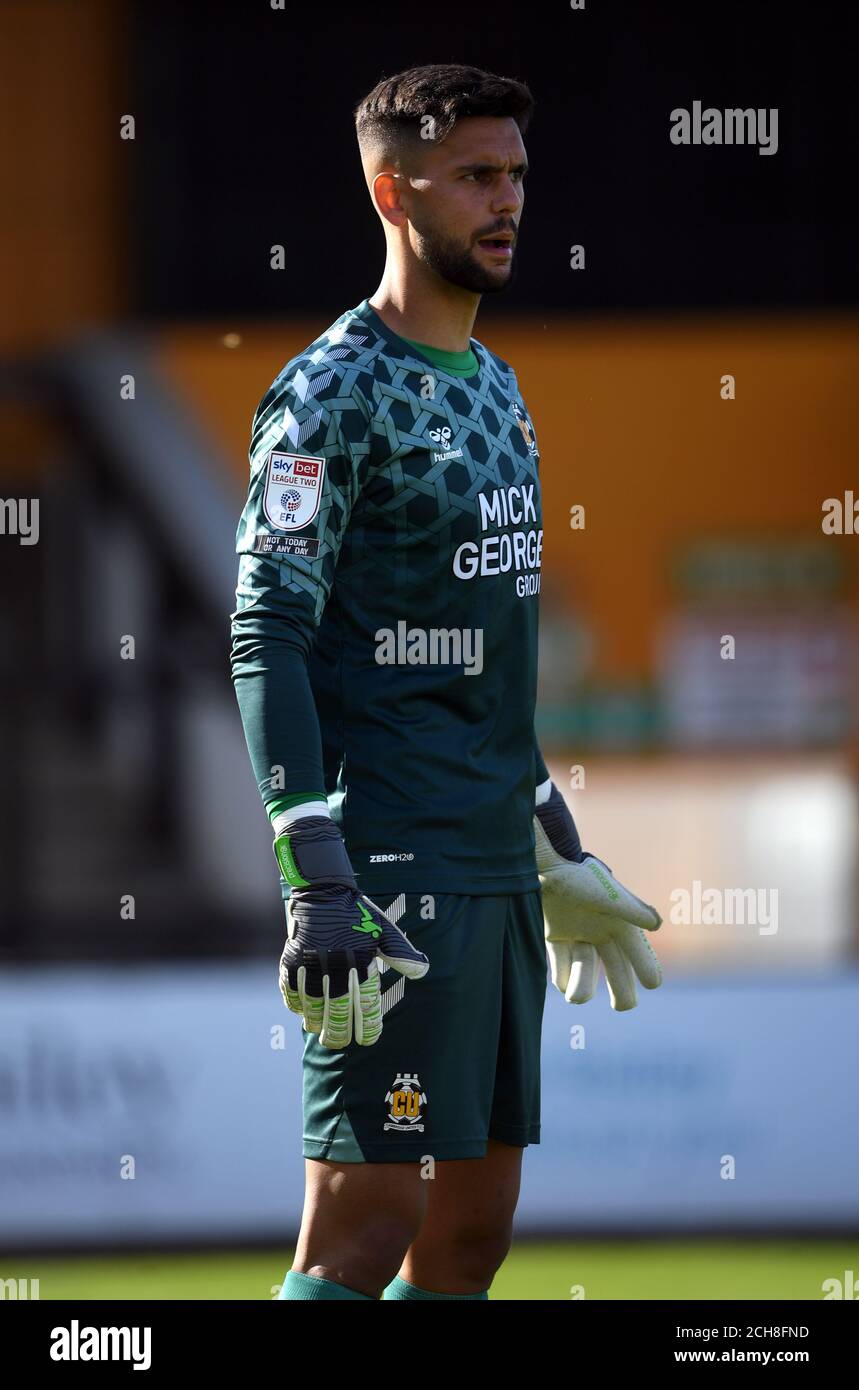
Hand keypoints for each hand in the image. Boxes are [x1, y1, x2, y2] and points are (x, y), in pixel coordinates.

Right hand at [274, 817, 427, 1047]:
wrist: (322, 890)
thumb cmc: (357, 914)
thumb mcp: (383, 930)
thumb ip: (401, 953)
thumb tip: (423, 972)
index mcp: (362, 958)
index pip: (366, 1003)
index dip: (368, 1026)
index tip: (368, 1040)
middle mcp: (337, 962)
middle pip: (337, 1010)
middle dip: (339, 1033)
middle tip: (341, 1043)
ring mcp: (312, 961)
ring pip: (313, 1005)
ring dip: (316, 1022)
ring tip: (321, 1032)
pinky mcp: (291, 958)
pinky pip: (292, 991)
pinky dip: (296, 1005)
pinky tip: (302, 1012)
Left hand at [535, 784, 661, 1010]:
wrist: (543, 864)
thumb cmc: (578, 878)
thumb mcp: (607, 894)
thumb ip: (631, 910)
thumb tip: (657, 924)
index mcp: (617, 919)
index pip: (637, 948)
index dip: (647, 965)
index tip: (654, 984)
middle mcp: (599, 928)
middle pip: (615, 966)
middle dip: (622, 988)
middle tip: (625, 1006)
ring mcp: (576, 932)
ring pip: (585, 968)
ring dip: (582, 984)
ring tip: (576, 997)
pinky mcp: (554, 934)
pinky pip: (560, 962)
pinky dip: (561, 975)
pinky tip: (561, 984)